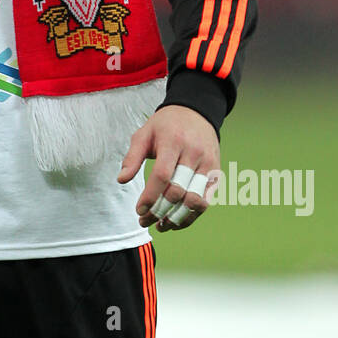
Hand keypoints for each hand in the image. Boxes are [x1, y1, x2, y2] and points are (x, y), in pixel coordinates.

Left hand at [117, 105, 218, 232]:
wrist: (197, 112)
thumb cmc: (165, 125)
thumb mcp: (144, 133)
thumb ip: (132, 157)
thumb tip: (121, 180)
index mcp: (173, 142)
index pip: (162, 175)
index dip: (150, 196)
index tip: (139, 210)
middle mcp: (194, 153)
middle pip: (178, 191)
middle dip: (159, 211)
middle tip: (144, 220)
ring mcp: (208, 164)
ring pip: (195, 200)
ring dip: (177, 218)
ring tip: (161, 226)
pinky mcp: (216, 173)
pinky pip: (206, 201)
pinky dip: (191, 216)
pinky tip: (176, 221)